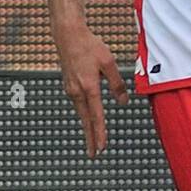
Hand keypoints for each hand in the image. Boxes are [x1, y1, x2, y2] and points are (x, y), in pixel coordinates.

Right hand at [56, 26, 128, 157]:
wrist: (68, 35)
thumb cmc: (89, 46)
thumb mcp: (109, 63)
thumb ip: (117, 84)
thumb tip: (123, 102)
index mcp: (88, 87)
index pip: (96, 116)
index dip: (99, 133)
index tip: (101, 147)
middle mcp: (77, 91)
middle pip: (85, 120)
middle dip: (90, 138)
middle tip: (93, 155)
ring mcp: (71, 89)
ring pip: (81, 113)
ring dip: (87, 128)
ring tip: (92, 142)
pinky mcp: (69, 86)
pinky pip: (78, 105)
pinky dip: (84, 116)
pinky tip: (88, 120)